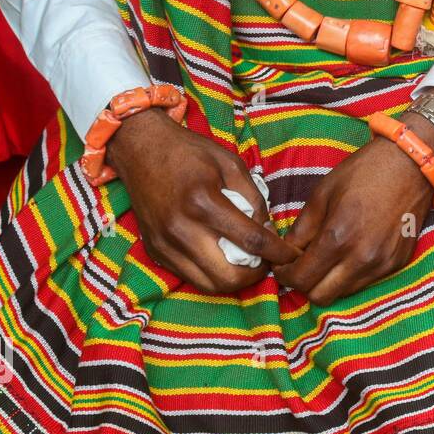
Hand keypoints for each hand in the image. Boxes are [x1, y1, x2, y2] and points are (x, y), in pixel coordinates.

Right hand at [106, 108, 298, 292]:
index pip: (251, 241)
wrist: (141, 149)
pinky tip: (222, 257)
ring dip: (234, 279)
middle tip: (266, 261)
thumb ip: (254, 198)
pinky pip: (190, 277)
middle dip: (255, 274)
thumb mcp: (231, 164)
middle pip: (228, 277)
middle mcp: (182, 230)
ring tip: (246, 261)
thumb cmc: (189, 153)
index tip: (291, 255)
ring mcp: (165, 245)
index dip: (278, 252)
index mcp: (204, 203)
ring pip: (209, 285)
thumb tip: (267, 230)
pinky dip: (211, 274)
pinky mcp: (155, 252)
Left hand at [273, 105, 433, 304]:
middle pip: (321, 296)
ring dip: (329, 281)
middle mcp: (361, 258)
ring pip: (343, 293)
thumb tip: (287, 252)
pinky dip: (351, 274)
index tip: (283, 266)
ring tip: (326, 258)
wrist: (411, 165)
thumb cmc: (364, 172)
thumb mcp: (322, 193)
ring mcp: (382, 264)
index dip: (285, 275)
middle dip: (305, 283)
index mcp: (338, 237)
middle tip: (302, 265)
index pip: (302, 278)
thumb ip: (301, 228)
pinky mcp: (396, 264)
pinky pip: (365, 282)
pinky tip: (350, 252)